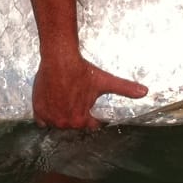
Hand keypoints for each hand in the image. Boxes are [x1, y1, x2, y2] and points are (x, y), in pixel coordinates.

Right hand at [32, 52, 146, 129]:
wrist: (59, 58)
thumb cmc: (82, 71)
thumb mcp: (105, 81)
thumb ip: (125, 88)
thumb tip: (144, 91)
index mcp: (80, 120)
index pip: (88, 124)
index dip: (90, 114)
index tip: (87, 102)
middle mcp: (64, 122)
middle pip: (72, 123)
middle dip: (75, 113)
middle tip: (75, 97)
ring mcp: (50, 117)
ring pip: (58, 122)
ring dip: (61, 114)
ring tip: (65, 97)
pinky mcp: (38, 110)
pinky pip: (42, 120)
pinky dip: (47, 114)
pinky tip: (53, 101)